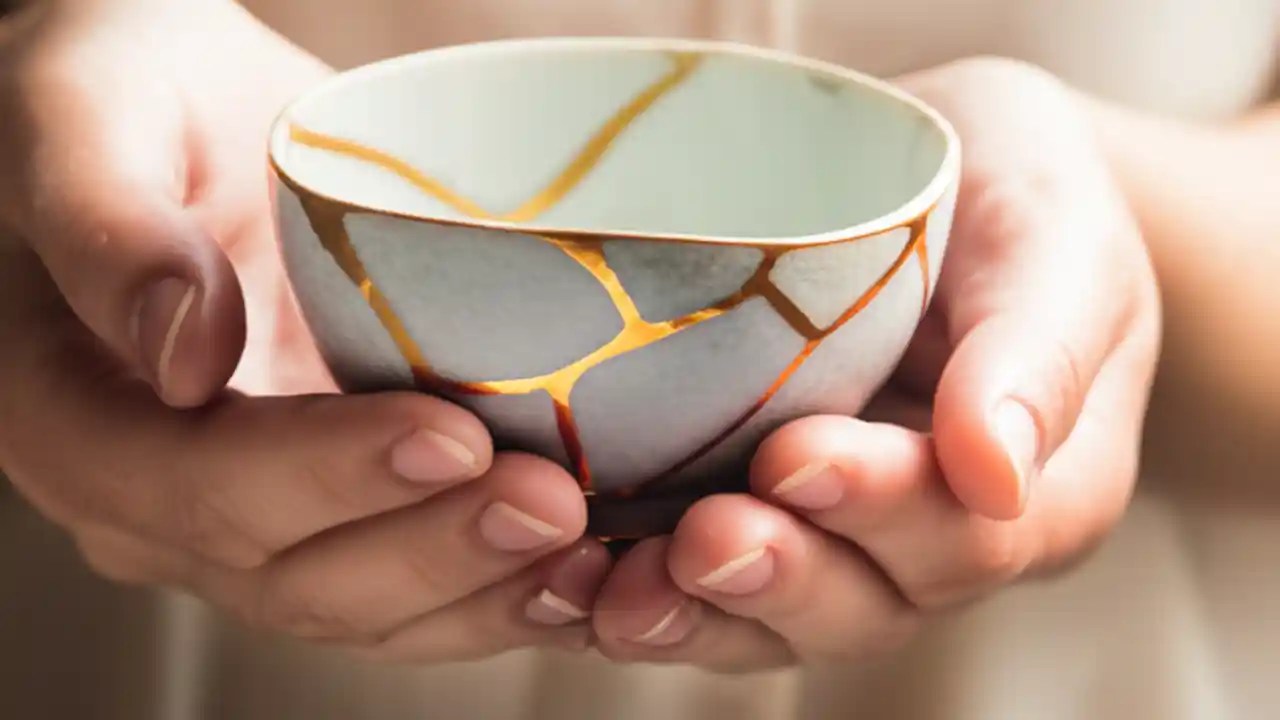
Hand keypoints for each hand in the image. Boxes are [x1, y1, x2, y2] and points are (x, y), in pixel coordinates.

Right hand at [0, 0, 606, 660]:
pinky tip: (586, 571)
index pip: (192, 483)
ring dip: (484, 590)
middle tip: (553, 499)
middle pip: (292, 574)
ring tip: (589, 549)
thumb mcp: (88, 109)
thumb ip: (107, 221)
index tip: (449, 433)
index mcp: (71, 415)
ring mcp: (251, 521)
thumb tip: (182, 348)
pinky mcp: (337, 510)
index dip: (325, 475)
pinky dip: (503, 592)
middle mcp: (156, 500)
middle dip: (434, 548)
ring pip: (366, 607)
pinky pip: (414, 590)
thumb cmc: (129, 97)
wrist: (190, 129)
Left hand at [588, 57, 1160, 670]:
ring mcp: (835, 535)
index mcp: (1033, 489)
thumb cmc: (1023, 199)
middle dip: (774, 577)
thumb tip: (995, 473)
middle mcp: (928, 539)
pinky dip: (629, 586)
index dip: (879, 508)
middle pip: (859, 604)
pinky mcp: (752, 506)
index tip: (798, 458)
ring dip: (688, 611)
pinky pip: (696, 582)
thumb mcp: (1055, 242)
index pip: (965, 534)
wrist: (957, 180)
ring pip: (766, 618)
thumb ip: (1037, 352)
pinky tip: (570, 568)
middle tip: (699, 539)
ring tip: (608, 586)